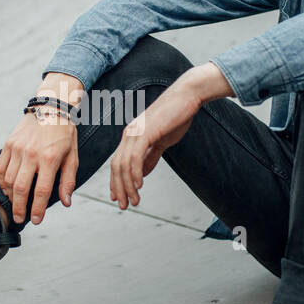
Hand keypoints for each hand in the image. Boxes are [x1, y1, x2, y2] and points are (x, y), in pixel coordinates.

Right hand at [0, 109, 77, 224]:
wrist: (51, 108)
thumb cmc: (64, 134)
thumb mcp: (72, 157)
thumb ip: (67, 181)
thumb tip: (66, 202)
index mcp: (50, 159)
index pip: (41, 191)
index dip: (38, 209)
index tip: (36, 220)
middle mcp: (32, 154)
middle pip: (21, 188)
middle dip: (19, 207)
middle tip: (19, 219)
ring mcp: (18, 149)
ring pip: (9, 180)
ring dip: (11, 196)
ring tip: (16, 204)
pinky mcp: (9, 144)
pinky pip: (1, 168)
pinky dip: (2, 182)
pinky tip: (8, 189)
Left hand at [108, 83, 201, 209]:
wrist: (187, 97)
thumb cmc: (176, 116)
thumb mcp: (161, 141)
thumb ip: (150, 157)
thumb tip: (141, 174)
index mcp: (131, 137)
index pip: (117, 163)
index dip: (116, 182)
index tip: (119, 198)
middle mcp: (128, 134)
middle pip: (116, 167)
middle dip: (119, 189)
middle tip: (124, 206)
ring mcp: (135, 132)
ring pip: (124, 164)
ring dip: (128, 186)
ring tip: (134, 200)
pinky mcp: (145, 132)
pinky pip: (135, 157)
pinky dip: (135, 173)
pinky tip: (139, 185)